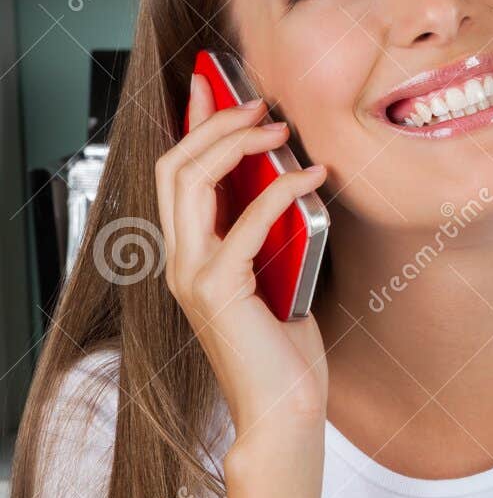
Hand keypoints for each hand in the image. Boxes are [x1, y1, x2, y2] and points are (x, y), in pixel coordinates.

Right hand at [155, 69, 329, 439]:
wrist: (284, 413)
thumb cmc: (287, 356)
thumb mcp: (280, 278)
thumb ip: (272, 236)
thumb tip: (290, 182)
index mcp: (191, 257)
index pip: (177, 174)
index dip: (191, 123)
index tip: (214, 84)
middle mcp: (181, 262)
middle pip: (175, 164)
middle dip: (214, 121)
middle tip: (259, 102)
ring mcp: (193, 274)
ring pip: (192, 180)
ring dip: (236, 143)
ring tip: (280, 129)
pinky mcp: (218, 288)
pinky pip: (246, 221)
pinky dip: (280, 190)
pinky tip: (312, 178)